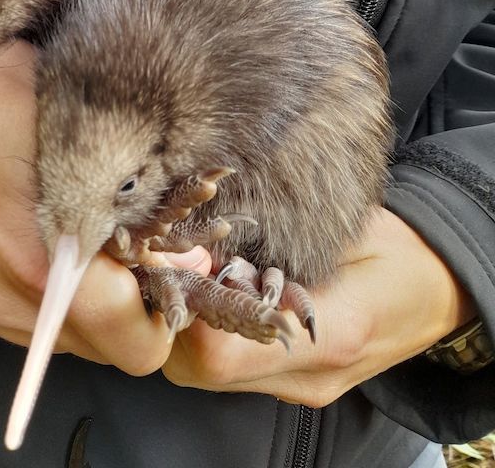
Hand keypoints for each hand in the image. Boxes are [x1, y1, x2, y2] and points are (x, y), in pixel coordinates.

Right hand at [0, 40, 208, 374]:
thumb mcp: (80, 130)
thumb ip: (135, 205)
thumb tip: (185, 251)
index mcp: (39, 260)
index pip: (132, 342)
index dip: (162, 314)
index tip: (168, 274)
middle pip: (95, 348)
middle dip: (125, 312)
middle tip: (132, 261)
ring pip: (51, 340)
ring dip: (79, 309)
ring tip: (82, 252)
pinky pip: (7, 319)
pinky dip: (34, 299)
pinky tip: (32, 247)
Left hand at [161, 207, 475, 405]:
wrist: (439, 287)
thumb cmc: (395, 247)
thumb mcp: (345, 232)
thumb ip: (276, 248)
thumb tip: (203, 249)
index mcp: (333, 334)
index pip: (220, 353)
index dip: (187, 305)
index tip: (184, 258)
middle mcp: (309, 375)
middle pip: (198, 368)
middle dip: (176, 309)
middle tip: (180, 259)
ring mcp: (299, 384)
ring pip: (203, 371)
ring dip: (186, 319)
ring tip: (199, 269)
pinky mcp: (292, 381)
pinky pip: (226, 367)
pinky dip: (208, 328)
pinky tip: (218, 289)